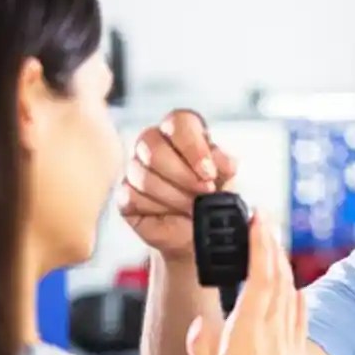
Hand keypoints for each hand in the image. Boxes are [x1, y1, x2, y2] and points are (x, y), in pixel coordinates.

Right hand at [118, 109, 236, 260]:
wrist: (203, 233)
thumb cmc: (214, 200)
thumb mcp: (228, 180)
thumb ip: (226, 166)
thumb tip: (223, 162)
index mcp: (182, 132)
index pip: (178, 122)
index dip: (192, 148)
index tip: (208, 173)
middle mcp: (155, 145)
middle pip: (152, 146)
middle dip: (182, 175)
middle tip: (203, 193)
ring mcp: (136, 169)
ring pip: (142, 174)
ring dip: (173, 196)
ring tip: (192, 207)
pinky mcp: (125, 195)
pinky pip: (131, 197)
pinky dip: (157, 209)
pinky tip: (172, 214)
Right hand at [186, 211, 309, 354]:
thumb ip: (202, 351)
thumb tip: (201, 322)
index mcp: (248, 337)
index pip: (259, 278)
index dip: (260, 245)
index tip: (258, 218)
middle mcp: (274, 337)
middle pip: (279, 279)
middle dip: (272, 245)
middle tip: (265, 219)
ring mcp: (289, 349)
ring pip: (291, 295)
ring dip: (284, 265)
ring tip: (274, 244)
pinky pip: (300, 318)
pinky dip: (296, 295)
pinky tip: (295, 289)